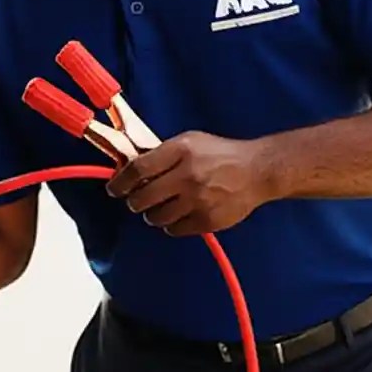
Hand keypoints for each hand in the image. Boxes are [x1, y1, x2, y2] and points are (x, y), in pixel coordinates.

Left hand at [105, 131, 275, 236]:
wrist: (257, 171)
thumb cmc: (220, 154)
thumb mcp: (189, 141)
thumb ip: (161, 154)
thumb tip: (130, 169)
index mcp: (180, 151)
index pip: (137, 170)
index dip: (120, 182)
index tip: (114, 188)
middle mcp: (187, 176)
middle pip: (142, 198)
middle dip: (134, 201)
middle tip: (136, 200)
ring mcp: (198, 200)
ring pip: (156, 217)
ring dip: (153, 214)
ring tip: (162, 206)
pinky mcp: (208, 221)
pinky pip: (174, 230)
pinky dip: (172, 224)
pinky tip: (179, 214)